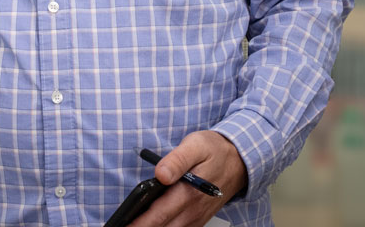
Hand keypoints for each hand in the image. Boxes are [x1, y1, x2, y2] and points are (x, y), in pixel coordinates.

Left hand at [132, 131, 246, 226]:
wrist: (240, 160)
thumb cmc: (214, 150)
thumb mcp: (195, 145)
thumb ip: (177, 160)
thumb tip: (160, 174)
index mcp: (189, 192)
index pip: (159, 213)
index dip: (140, 223)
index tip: (125, 224)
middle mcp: (193, 209)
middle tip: (124, 225)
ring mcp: (197, 216)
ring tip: (135, 224)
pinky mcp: (199, 218)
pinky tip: (154, 222)